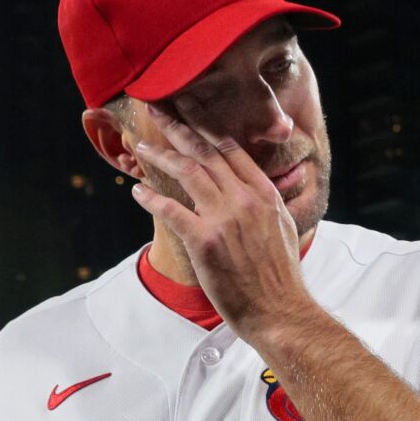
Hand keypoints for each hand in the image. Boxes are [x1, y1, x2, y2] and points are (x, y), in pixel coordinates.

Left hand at [130, 100, 313, 338]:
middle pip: (205, 152)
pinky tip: (137, 191)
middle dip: (178, 127)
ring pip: (187, 172)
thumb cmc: (279, 278)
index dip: (206, 126)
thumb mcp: (282, 229)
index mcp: (264, 193)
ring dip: (160, 155)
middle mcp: (244, 198)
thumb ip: (265, 205)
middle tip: (157, 110)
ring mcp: (224, 218)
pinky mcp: (204, 241)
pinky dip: (151, 198)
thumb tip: (255, 194)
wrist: (280, 310)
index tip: (190, 111)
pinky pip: (171, 210)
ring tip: (140, 146)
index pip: (231, 149)